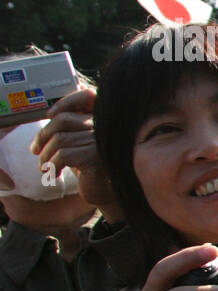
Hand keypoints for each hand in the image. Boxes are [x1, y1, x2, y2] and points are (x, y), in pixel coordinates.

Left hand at [29, 86, 122, 220]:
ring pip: (58, 139)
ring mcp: (100, 141)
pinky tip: (55, 174)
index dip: (65, 102)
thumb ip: (72, 128)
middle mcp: (104, 127)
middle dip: (42, 136)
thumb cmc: (92, 169)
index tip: (49, 115)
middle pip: (63, 119)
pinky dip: (52, 166)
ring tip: (46, 168)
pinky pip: (62, 155)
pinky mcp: (95, 157)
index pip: (86, 95)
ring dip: (45, 156)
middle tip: (35, 151)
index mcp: (102, 120)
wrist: (108, 195)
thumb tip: (51, 114)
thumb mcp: (80, 144)